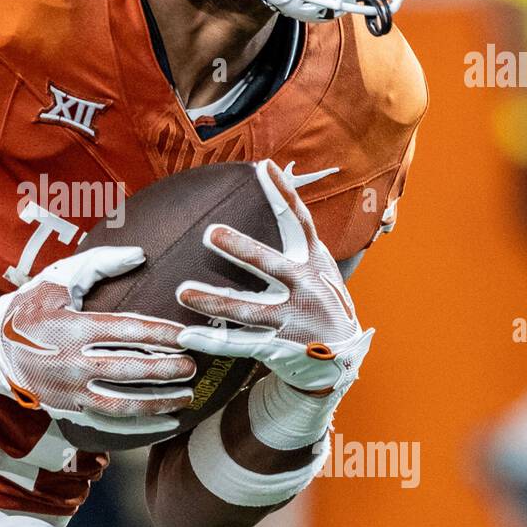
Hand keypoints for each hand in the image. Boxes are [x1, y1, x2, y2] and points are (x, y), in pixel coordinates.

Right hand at [0, 246, 195, 433]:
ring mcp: (68, 391)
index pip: (125, 332)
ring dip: (159, 402)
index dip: (159, 333)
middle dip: (165, 369)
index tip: (185, 334)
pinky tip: (167, 423)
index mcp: (70, 329)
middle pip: (127, 370)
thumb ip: (100, 263)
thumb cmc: (31, 307)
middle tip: (192, 365)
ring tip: (187, 396)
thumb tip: (141, 255)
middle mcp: (69, 363)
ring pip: (121, 403)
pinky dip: (141, 427)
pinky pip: (109, 424)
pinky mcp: (68, 410)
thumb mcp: (59, 277)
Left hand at [175, 159, 372, 394]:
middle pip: (270, 265)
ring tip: (182, 292)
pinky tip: (185, 335)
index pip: (299, 222)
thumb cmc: (322, 304)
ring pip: (248, 309)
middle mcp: (306, 288)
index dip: (282, 193)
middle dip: (241, 249)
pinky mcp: (279, 347)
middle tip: (210, 232)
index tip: (263, 166)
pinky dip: (211, 341)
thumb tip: (279, 194)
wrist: (344, 360)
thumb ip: (298, 242)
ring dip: (213, 301)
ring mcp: (293, 320)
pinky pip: (239, 344)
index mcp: (313, 263)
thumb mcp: (319, 269)